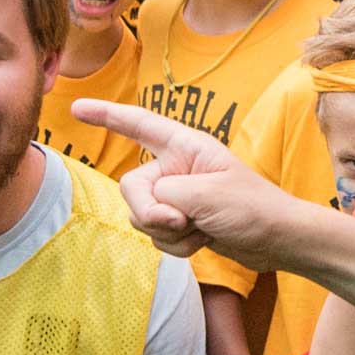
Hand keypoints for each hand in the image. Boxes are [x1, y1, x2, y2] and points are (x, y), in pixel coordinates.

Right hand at [80, 99, 303, 269]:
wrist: (278, 240)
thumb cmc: (253, 207)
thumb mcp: (207, 196)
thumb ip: (165, 198)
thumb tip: (148, 212)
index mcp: (184, 145)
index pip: (138, 124)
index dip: (106, 115)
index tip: (77, 108)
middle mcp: (175, 168)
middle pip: (131, 188)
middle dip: (152, 213)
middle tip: (184, 221)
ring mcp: (176, 197)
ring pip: (142, 218)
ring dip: (170, 234)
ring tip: (203, 229)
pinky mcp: (180, 222)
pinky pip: (157, 237)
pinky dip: (177, 247)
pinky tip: (203, 241)